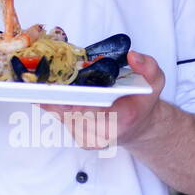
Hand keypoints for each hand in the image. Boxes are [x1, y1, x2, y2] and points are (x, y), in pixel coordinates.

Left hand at [40, 49, 165, 148]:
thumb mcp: (155, 81)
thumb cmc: (142, 103)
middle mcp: (103, 133)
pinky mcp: (78, 137)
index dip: (72, 98)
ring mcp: (89, 138)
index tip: (59, 84)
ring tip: (39, 78)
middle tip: (40, 74)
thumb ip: (148, 66)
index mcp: (122, 118)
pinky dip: (52, 102)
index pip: (92, 110)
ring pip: (61, 115)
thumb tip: (133, 56)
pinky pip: (59, 117)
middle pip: (70, 112)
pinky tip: (45, 89)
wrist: (138, 126)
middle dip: (56, 93)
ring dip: (50, 96)